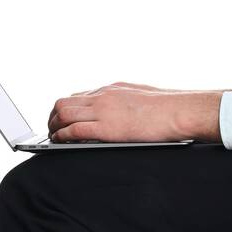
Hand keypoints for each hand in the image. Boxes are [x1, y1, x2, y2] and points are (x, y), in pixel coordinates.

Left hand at [46, 83, 221, 142]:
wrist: (179, 111)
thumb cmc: (169, 108)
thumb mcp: (141, 97)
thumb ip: (125, 103)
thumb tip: (122, 112)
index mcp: (112, 89)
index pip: (79, 95)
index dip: (67, 109)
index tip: (63, 117)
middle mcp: (103, 96)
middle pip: (65, 102)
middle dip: (54, 116)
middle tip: (52, 128)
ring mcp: (103, 110)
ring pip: (63, 113)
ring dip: (54, 126)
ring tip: (53, 136)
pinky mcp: (106, 128)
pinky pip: (73, 130)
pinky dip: (61, 136)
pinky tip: (59, 142)